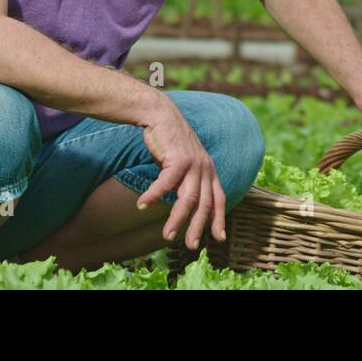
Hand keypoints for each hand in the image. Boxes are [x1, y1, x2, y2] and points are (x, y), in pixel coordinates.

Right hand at [138, 94, 226, 250]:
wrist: (161, 115)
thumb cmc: (170, 142)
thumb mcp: (185, 163)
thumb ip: (188, 181)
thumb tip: (184, 205)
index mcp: (209, 170)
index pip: (219, 199)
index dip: (219, 219)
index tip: (219, 238)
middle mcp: (206, 168)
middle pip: (204, 204)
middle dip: (198, 227)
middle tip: (190, 246)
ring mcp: (194, 163)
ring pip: (187, 199)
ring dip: (176, 219)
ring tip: (167, 235)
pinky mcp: (178, 158)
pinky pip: (165, 184)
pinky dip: (153, 195)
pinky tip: (142, 205)